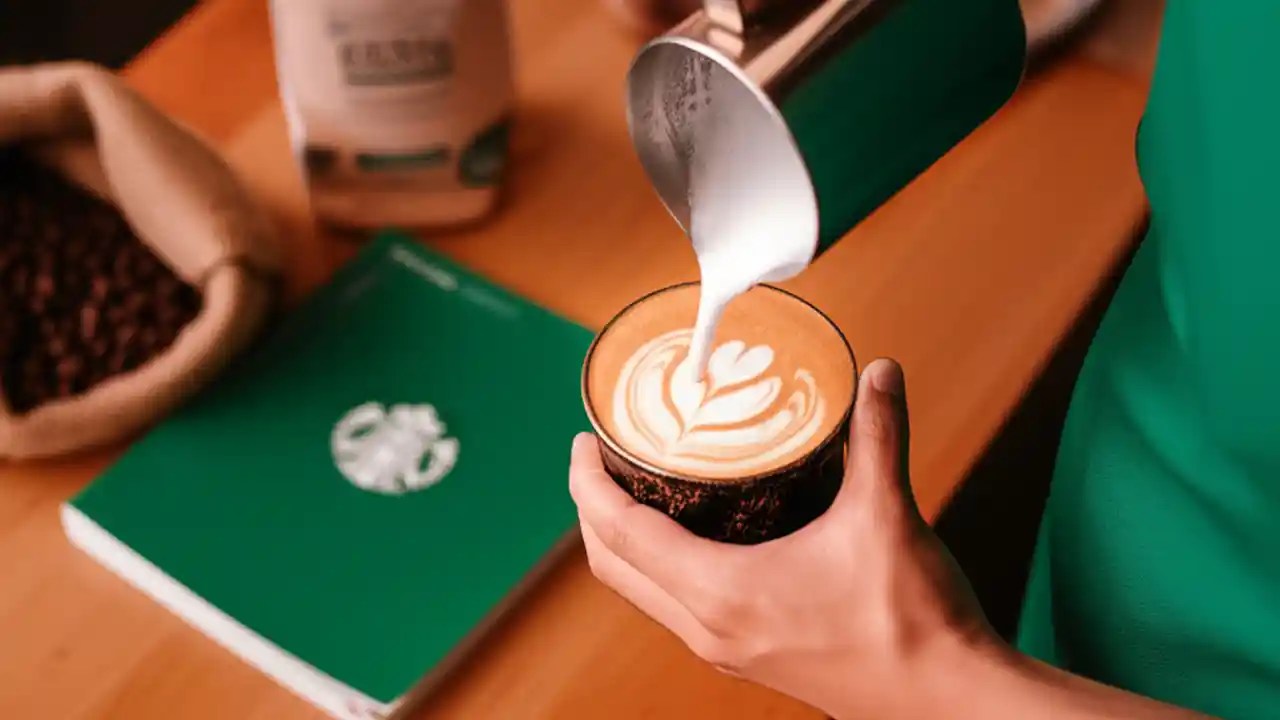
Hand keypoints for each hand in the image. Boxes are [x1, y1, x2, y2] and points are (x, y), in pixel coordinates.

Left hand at [569, 359, 995, 718]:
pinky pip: (675, 605)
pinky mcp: (747, 654)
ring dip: (624, 540)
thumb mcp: (887, 516)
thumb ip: (877, 436)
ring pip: (642, 591)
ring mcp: (725, 648)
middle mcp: (710, 628)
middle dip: (593, 509)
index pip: (620, 533)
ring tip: (638, 483)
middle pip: (614, 567)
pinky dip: (660, 564)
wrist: (947, 700)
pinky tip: (692, 530)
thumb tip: (878, 372)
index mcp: (722, 593)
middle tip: (602, 454)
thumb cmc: (913, 621)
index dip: (588, 483)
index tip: (584, 440)